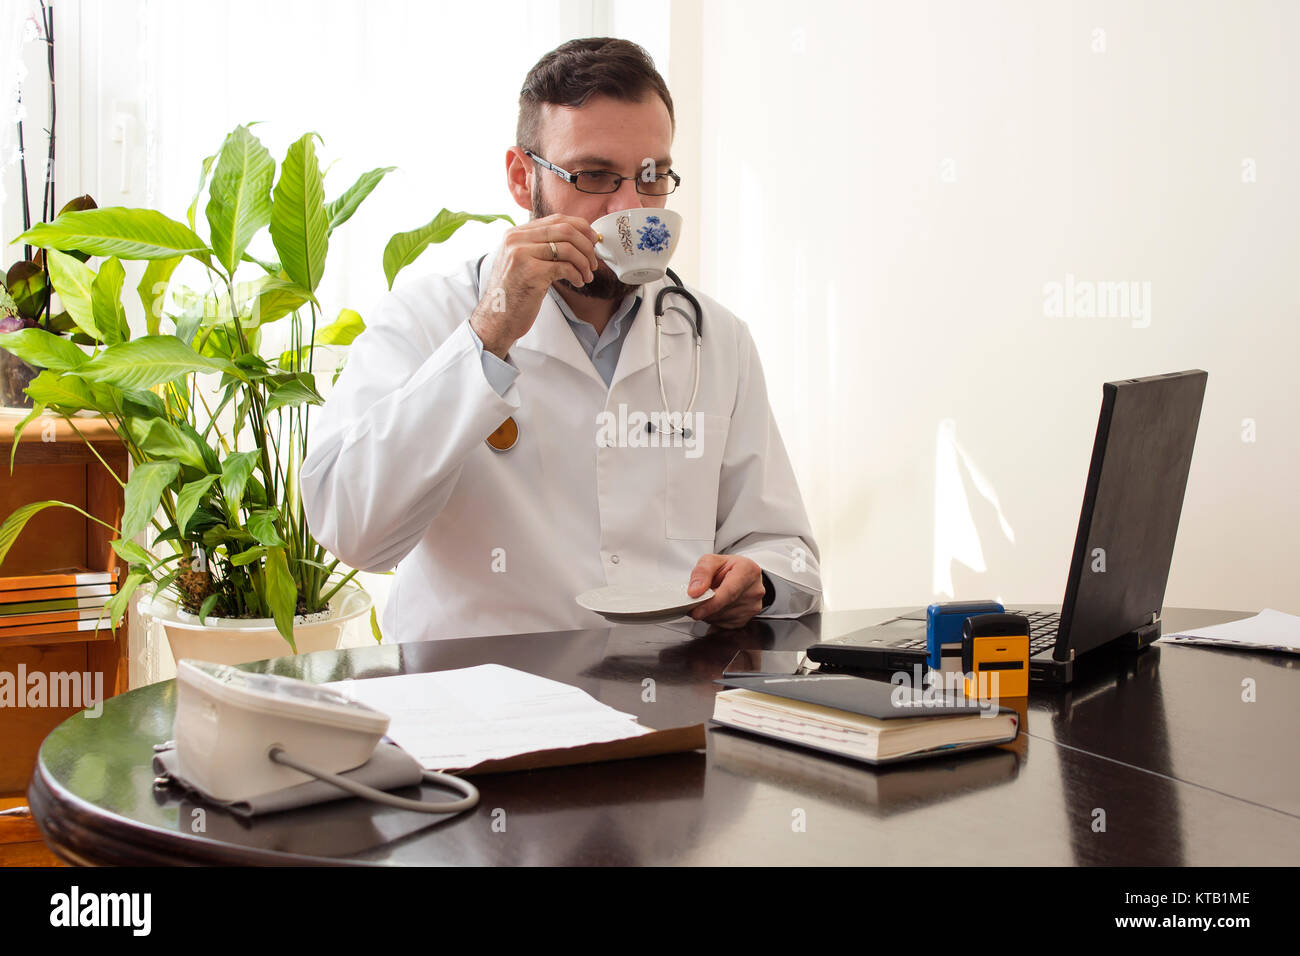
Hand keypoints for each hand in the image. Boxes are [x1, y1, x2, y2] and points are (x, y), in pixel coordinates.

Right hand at [470, 214, 599, 357]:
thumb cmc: (514, 293)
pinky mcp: (531, 272)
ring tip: (587, 275)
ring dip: (584, 262)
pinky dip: (577, 275)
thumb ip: (541, 246)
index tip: (592, 241)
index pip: (556, 219)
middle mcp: (516, 239)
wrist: (497, 319)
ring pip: (567, 248)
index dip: (580, 228)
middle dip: (586, 246)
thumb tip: (577, 238)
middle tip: (593, 262)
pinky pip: (565, 267)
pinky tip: (578, 282)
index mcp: (515, 234)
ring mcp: (522, 254)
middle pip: (565, 230)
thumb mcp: (523, 262)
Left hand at [686, 554, 765, 627]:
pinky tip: (714, 607)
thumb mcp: (711, 560)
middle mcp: (754, 590)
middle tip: (693, 602)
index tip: (695, 610)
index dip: (710, 604)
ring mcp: (752, 607)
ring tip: (707, 600)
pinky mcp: (746, 620)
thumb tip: (695, 591)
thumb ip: (702, 572)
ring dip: (708, 613)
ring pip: (721, 618)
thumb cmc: (728, 568)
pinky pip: (723, 625)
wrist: (741, 576)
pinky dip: (714, 618)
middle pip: (724, 607)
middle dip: (704, 608)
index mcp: (748, 571)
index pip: (729, 592)